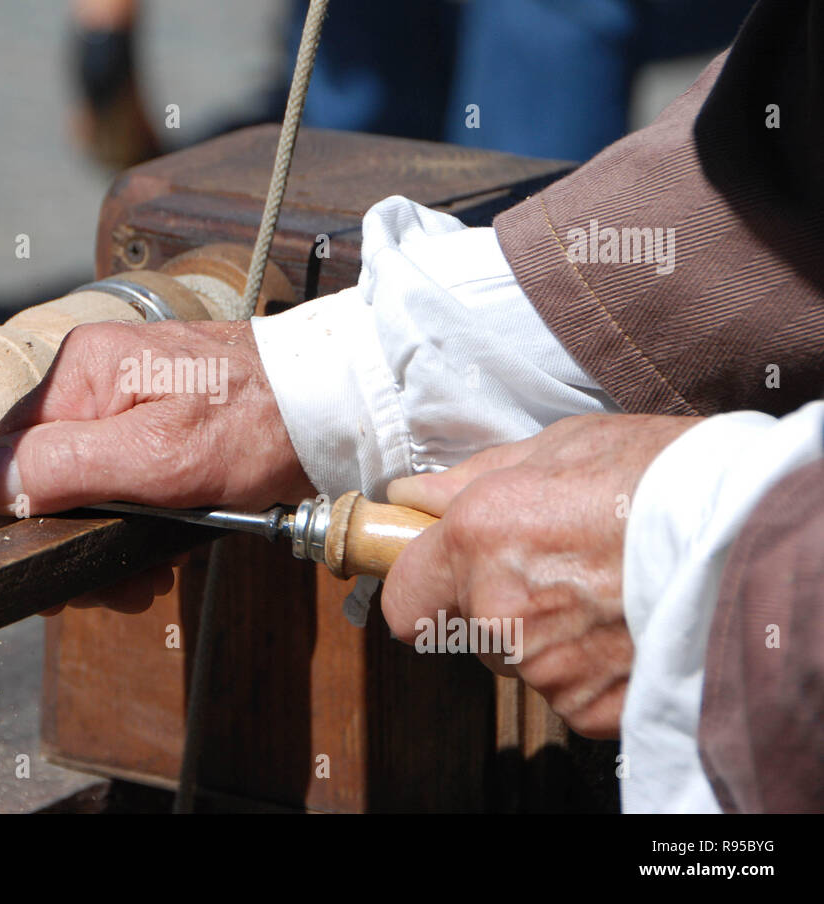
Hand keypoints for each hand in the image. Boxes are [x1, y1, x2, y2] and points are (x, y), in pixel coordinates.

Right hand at [0, 320, 313, 610]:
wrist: (336, 409)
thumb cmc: (256, 424)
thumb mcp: (156, 456)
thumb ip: (66, 467)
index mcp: (84, 370)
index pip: (11, 452)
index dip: (26, 518)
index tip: (60, 567)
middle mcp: (98, 377)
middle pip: (49, 475)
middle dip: (80, 540)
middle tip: (121, 591)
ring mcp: (129, 398)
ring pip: (87, 486)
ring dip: (112, 541)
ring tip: (150, 578)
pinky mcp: (158, 420)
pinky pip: (124, 478)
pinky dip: (140, 521)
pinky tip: (166, 551)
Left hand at [380, 413, 699, 738]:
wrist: (749, 530)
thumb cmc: (661, 476)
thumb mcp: (560, 448)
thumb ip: (474, 480)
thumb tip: (416, 497)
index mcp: (477, 539)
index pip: (403, 603)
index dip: (421, 589)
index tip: (440, 576)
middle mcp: (498, 610)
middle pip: (466, 631)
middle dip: (495, 603)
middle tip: (555, 566)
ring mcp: (545, 665)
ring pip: (520, 661)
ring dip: (546, 636)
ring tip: (603, 591)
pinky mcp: (590, 706)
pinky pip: (567, 691)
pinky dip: (589, 668)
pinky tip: (624, 625)